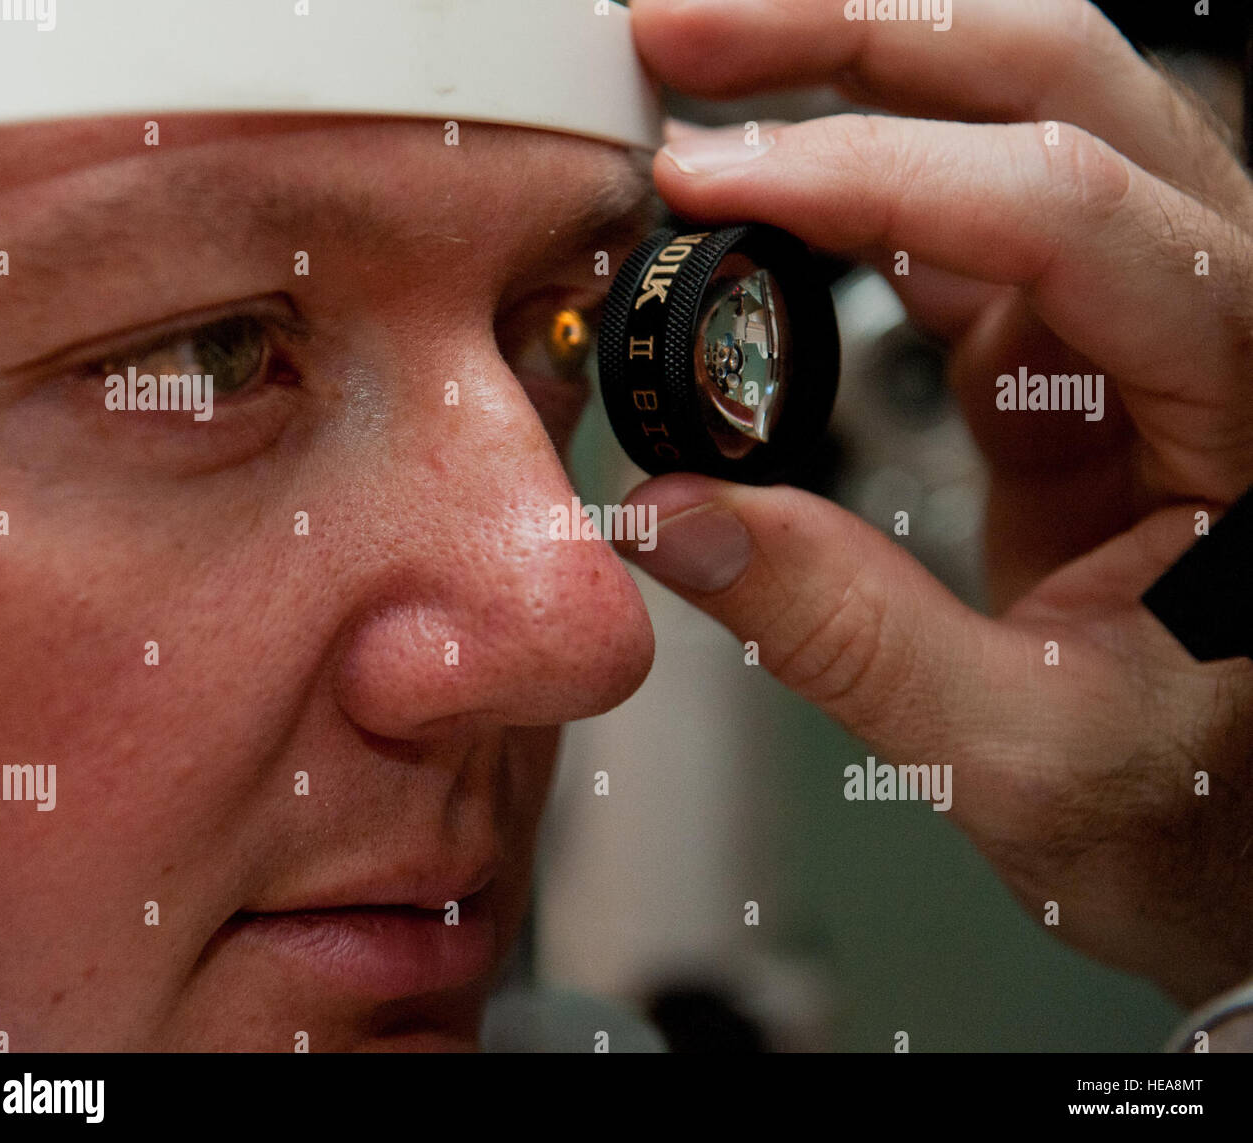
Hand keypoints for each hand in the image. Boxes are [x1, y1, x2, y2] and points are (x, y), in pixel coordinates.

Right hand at [620, 0, 1252, 1007]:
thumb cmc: (1183, 806)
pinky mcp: (1069, 349)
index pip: (1066, 209)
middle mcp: (1218, 318)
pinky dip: (847, 188)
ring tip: (698, 76)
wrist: (1223, 820)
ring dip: (847, 76)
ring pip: (1010, 114)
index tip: (707, 185)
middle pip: (1056, 82)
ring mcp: (1140, 317)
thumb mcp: (1013, 747)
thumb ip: (842, 632)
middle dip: (857, 36)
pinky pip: (960, 217)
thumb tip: (670, 520)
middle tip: (685, 32)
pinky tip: (752, 191)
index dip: (871, 175)